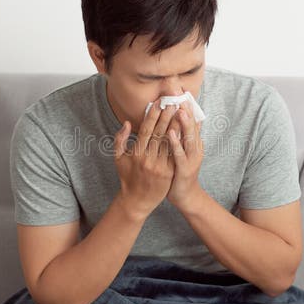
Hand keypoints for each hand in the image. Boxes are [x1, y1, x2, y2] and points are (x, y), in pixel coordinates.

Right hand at [113, 103, 179, 219]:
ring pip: (170, 143)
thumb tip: (127, 122)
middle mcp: (148, 159)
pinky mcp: (168, 173)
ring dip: (176, 126)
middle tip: (173, 102)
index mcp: (136, 153)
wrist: (136, 201)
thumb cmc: (127, 177)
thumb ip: (120, 139)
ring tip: (181, 113)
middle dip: (167, 116)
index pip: (147, 129)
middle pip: (160, 133)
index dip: (153, 115)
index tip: (159, 102)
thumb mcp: (118, 158)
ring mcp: (159, 166)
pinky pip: (175, 155)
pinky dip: (180, 143)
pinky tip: (185, 132)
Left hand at [166, 106, 203, 211]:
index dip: (188, 109)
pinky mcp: (185, 169)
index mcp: (194, 144)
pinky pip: (179, 154)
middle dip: (187, 112)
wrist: (185, 195)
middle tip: (182, 98)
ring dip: (184, 125)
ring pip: (188, 139)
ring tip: (180, 111)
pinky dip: (176, 143)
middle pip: (192, 128)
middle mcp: (196, 149)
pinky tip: (170, 134)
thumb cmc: (180, 171)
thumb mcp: (185, 152)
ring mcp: (192, 159)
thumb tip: (186, 118)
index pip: (193, 123)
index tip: (183, 94)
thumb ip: (185, 136)